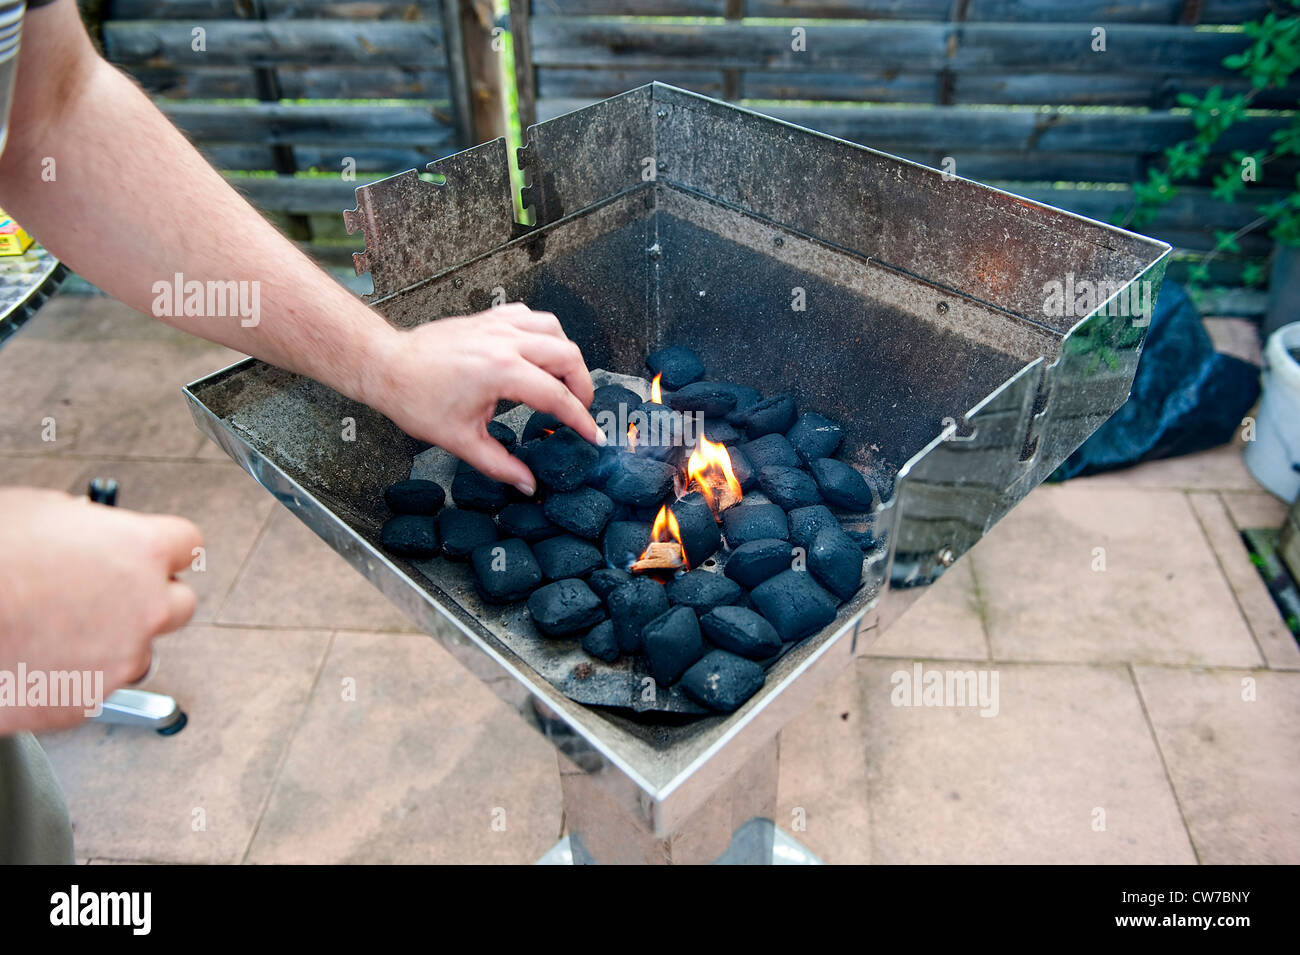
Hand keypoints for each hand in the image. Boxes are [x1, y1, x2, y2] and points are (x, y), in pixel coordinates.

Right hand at [0, 488, 202, 732]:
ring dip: (109, 642)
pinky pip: (94, 687)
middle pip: (178, 604)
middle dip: (149, 599)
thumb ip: (81, 523)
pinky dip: (72, 677)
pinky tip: (35, 659)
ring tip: (52, 630)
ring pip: (136, 651)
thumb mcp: (35, 511)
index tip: (152, 555)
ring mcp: (120, 659)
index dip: (164, 549)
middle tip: (106, 595)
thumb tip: (86, 526)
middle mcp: (144, 607)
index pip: (188, 545)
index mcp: (140, 551)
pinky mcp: (88, 702)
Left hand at [364, 303, 602, 494]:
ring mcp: (497, 325)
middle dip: (582, 386)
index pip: (556, 396)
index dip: (579, 420)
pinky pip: (530, 317)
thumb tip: (527, 484)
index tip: (592, 436)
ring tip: (563, 381)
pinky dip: (543, 334)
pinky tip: (538, 354)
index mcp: (500, 371)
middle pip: (567, 356)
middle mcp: (504, 342)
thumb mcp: (460, 440)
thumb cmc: (415, 398)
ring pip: (554, 329)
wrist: (386, 366)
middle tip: (579, 411)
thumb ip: (500, 464)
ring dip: (566, 355)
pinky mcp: (488, 318)